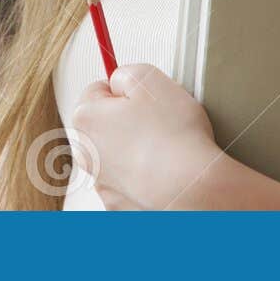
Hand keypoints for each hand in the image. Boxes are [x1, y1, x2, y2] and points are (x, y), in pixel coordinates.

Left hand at [70, 62, 229, 209]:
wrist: (193, 189)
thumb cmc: (174, 137)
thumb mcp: (147, 76)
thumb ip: (124, 73)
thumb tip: (119, 82)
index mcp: (86, 119)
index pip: (98, 91)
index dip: (126, 90)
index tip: (142, 96)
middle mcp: (87, 154)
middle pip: (105, 125)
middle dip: (128, 121)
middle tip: (158, 121)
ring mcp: (103, 184)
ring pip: (119, 156)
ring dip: (137, 151)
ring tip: (166, 149)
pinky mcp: (121, 207)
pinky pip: (132, 184)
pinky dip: (146, 179)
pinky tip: (165, 174)